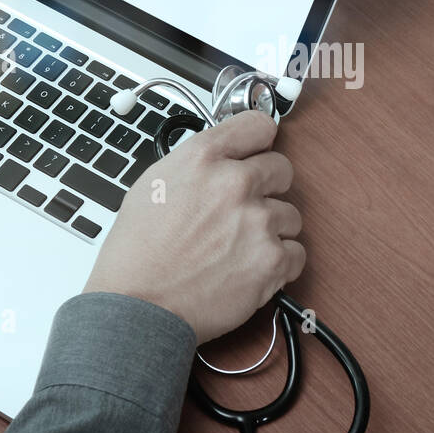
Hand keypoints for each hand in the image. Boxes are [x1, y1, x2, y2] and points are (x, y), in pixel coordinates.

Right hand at [85, 110, 304, 343]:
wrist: (138, 307)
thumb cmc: (137, 252)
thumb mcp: (154, 184)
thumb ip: (197, 165)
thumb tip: (225, 159)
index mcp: (203, 158)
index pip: (257, 125)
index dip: (259, 142)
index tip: (258, 152)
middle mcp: (235, 183)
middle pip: (282, 169)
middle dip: (268, 188)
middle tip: (245, 210)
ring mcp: (258, 221)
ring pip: (291, 215)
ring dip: (272, 230)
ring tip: (239, 248)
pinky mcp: (271, 260)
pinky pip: (296, 253)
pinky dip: (279, 264)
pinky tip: (250, 269)